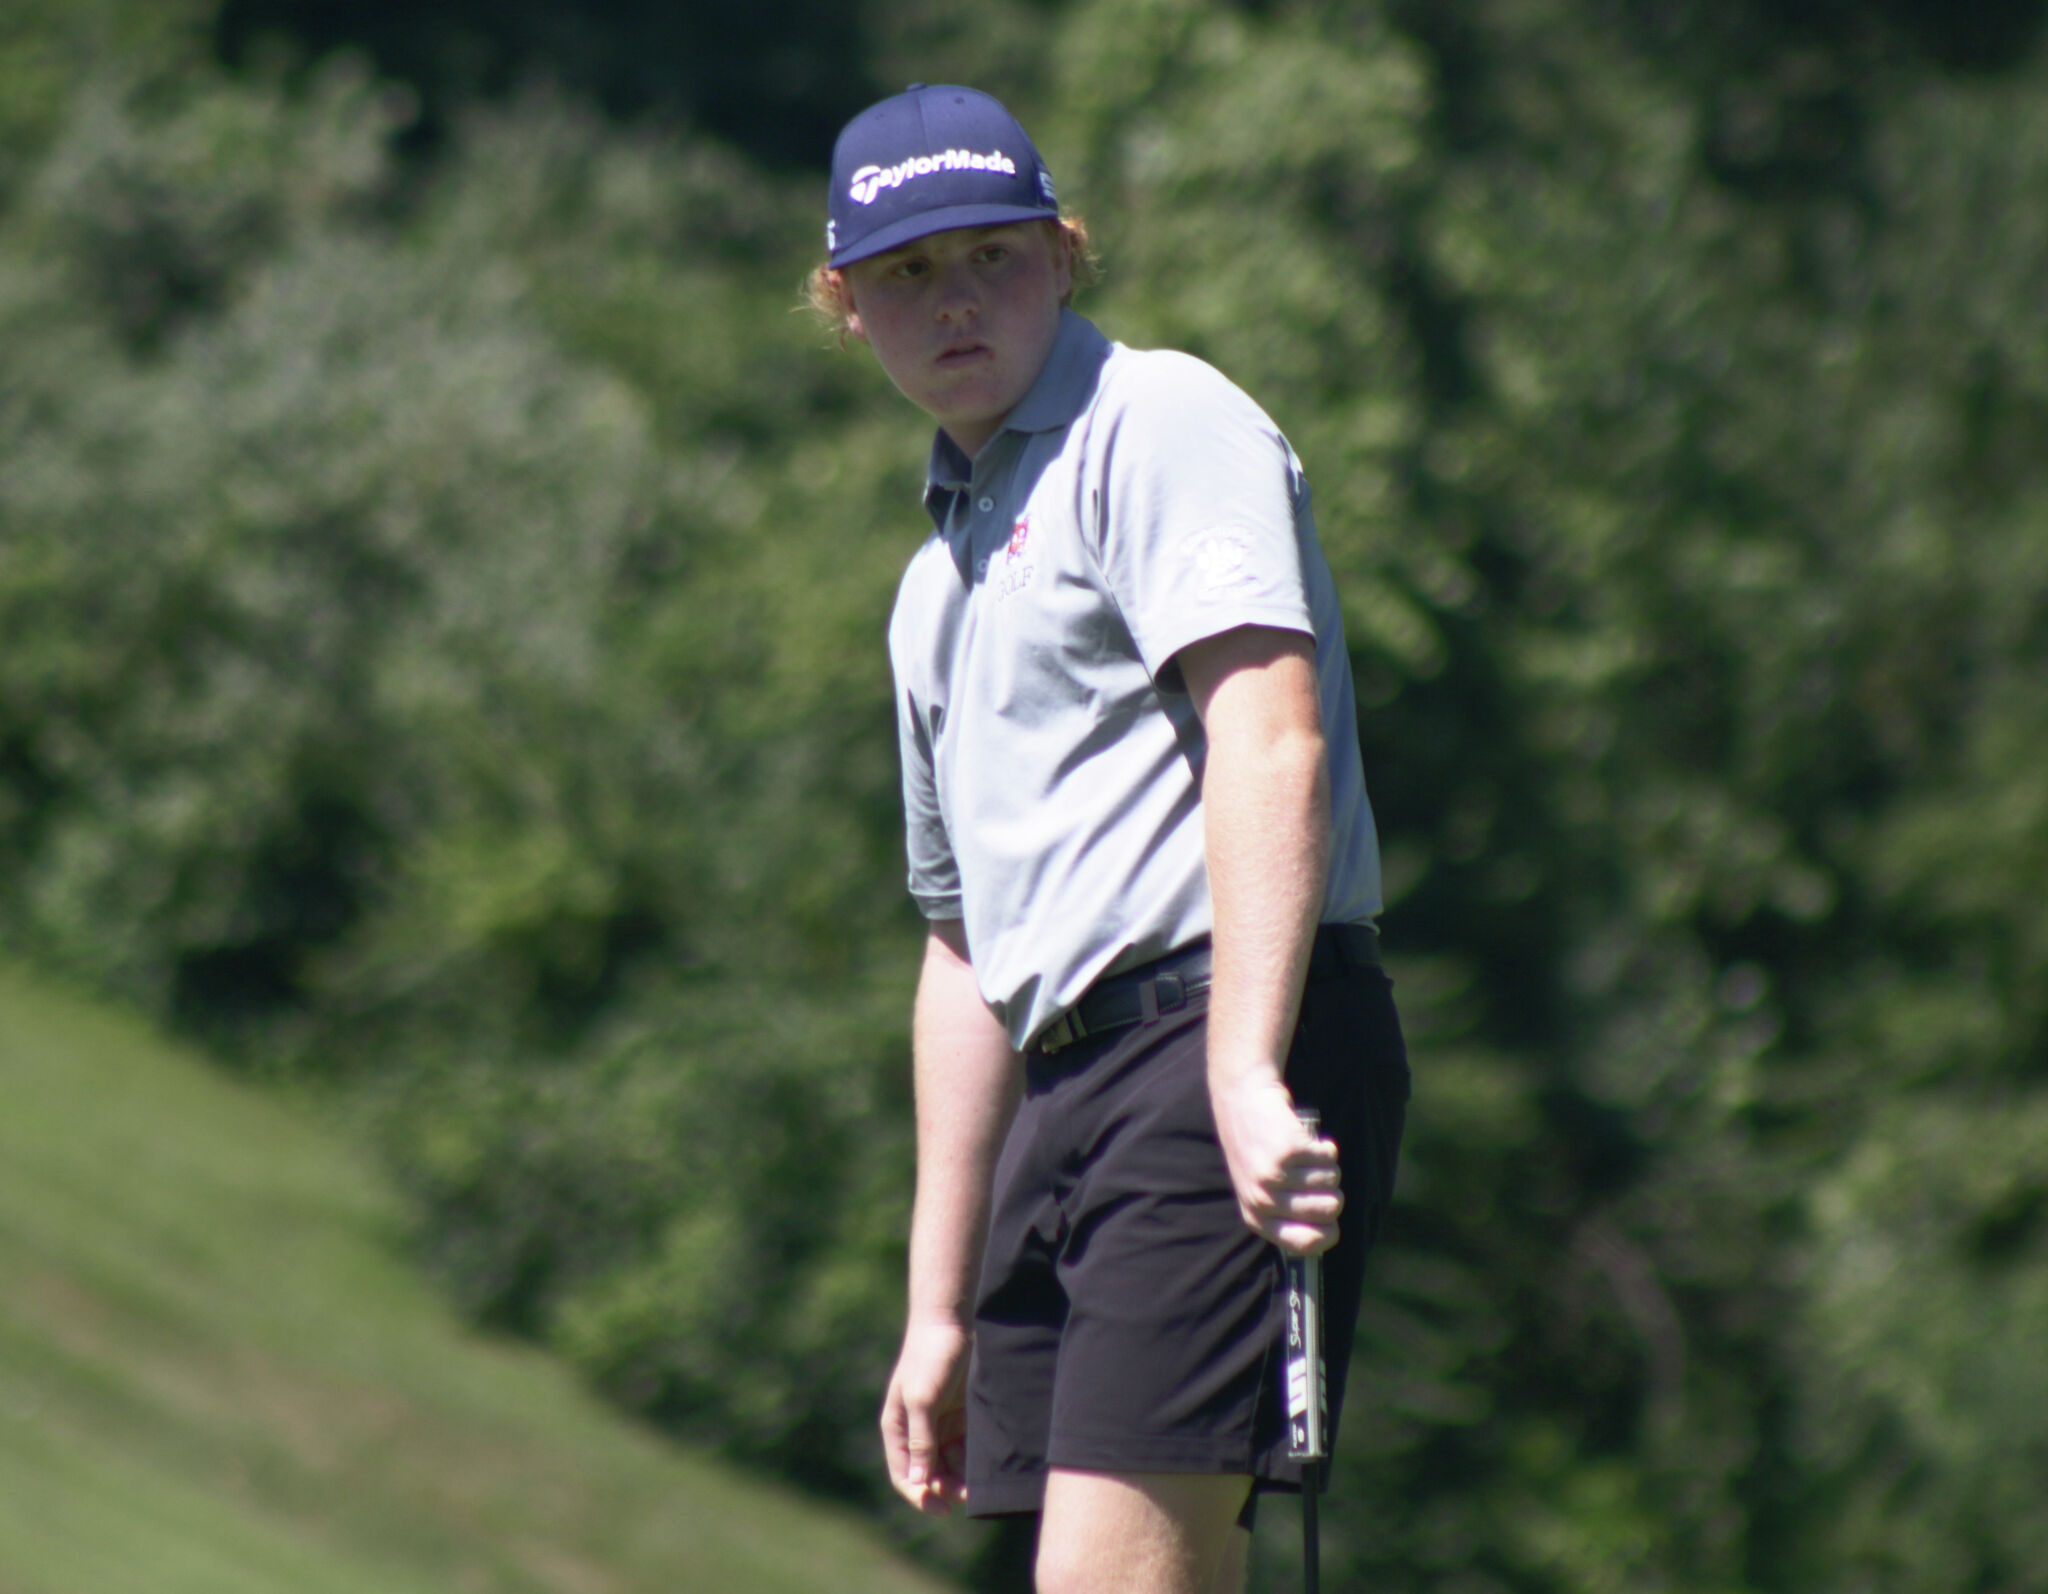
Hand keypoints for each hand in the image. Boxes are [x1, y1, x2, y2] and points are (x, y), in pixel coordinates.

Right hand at [880, 1317, 970, 1513]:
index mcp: (898, 1428)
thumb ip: (920, 1440)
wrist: (952, 1322)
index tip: (942, 1509)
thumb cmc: (929, 1357)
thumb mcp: (922, 1399)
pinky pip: (966, 1447)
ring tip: (979, 1484)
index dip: (921, 1496)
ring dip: (962, 1477)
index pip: (904, 1475)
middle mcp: (917, 1431)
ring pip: (950, 1464)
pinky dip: (973, 1460)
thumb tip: (917, 1481)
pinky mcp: (961, 1416)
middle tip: (967, 1495)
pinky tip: (985, 1466)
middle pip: (929, 1474)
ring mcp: (940, 1424)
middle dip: (946, 1489)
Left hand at [1211, 1074, 1341, 1254]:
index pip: (1305, 1242)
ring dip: (1326, 1164)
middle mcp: (1263, 1200)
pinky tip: (1306, 1138)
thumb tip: (1324, 1234)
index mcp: (1255, 1216)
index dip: (1328, 1233)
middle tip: (1314, 1174)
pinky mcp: (1288, 1150)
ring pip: (1331, 1180)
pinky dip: (1325, 1146)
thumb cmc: (1255, 1148)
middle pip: (1329, 1210)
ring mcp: (1274, 1175)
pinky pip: (1329, 1157)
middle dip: (1332, 1190)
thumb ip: (1283, 1213)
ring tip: (1304, 1153)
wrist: (1242, 1101)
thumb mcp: (1256, 1188)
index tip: (1332, 1221)